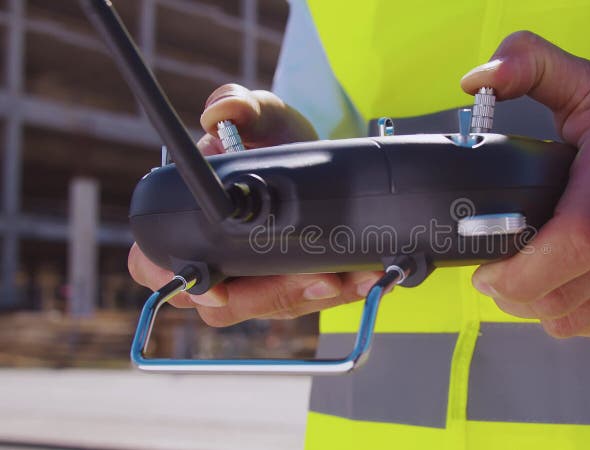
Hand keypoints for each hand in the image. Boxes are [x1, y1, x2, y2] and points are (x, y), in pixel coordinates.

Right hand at [128, 84, 382, 325]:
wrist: (313, 154)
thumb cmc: (272, 136)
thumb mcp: (261, 113)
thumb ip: (240, 105)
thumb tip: (221, 114)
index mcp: (185, 220)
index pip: (157, 266)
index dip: (179, 284)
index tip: (219, 290)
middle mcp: (214, 258)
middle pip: (226, 305)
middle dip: (274, 296)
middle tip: (317, 279)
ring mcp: (253, 277)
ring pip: (274, 306)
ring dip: (313, 296)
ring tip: (348, 278)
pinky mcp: (291, 283)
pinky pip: (309, 300)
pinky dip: (340, 292)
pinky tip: (365, 278)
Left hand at [461, 31, 589, 337]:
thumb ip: (533, 67)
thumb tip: (475, 80)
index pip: (578, 239)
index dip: (519, 268)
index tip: (487, 266)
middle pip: (561, 294)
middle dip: (510, 291)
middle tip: (495, 272)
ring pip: (570, 319)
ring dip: (534, 304)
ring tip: (528, 273)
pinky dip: (568, 312)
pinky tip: (569, 281)